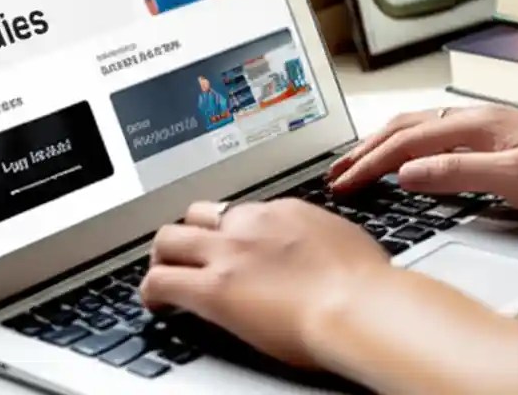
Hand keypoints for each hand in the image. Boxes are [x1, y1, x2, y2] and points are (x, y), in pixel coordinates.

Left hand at [140, 199, 391, 367]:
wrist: (359, 304)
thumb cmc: (366, 284)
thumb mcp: (347, 243)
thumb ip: (324, 242)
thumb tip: (327, 251)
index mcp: (284, 212)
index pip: (241, 212)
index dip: (230, 232)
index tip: (232, 248)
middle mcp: (251, 224)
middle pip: (197, 215)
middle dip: (188, 235)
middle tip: (187, 257)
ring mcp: (228, 253)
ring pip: (169, 240)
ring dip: (163, 258)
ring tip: (164, 277)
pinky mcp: (211, 288)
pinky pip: (160, 281)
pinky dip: (151, 292)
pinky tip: (157, 306)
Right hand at [328, 105, 517, 223]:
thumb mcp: (514, 180)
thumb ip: (457, 172)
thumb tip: (406, 171)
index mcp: (479, 122)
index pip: (408, 140)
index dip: (370, 162)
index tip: (341, 182)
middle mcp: (479, 118)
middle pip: (407, 127)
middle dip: (366, 149)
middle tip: (334, 173)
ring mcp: (488, 128)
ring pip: (421, 129)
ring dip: (384, 145)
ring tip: (356, 162)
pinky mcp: (497, 143)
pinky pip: (438, 139)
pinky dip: (408, 148)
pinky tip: (405, 161)